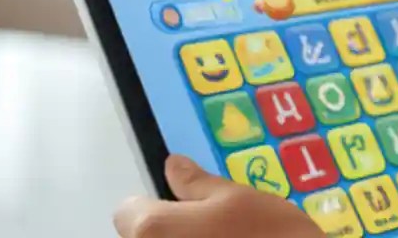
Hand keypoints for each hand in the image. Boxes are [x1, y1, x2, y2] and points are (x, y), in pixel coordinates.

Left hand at [113, 155, 321, 237]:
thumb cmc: (269, 235)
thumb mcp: (238, 198)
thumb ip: (198, 184)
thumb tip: (173, 165)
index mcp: (151, 228)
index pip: (128, 210)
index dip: (157, 206)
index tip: (191, 211)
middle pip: (143, 236)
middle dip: (172, 232)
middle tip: (216, 232)